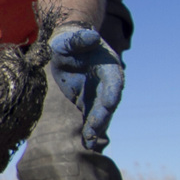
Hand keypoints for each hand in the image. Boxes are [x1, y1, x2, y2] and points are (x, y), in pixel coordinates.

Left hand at [48, 25, 123, 150]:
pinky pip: (90, 118)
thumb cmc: (68, 42)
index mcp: (108, 67)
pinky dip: (89, 130)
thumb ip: (79, 39)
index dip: (111, 94)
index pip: (113, 82)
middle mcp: (107, 83)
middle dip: (102, 117)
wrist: (66, 48)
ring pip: (101, 114)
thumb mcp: (69, 39)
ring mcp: (98, 94)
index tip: (108, 106)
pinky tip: (86, 143)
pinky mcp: (86, 102)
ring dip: (96, 128)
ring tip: (90, 143)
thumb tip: (91, 36)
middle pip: (108, 103)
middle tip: (94, 131)